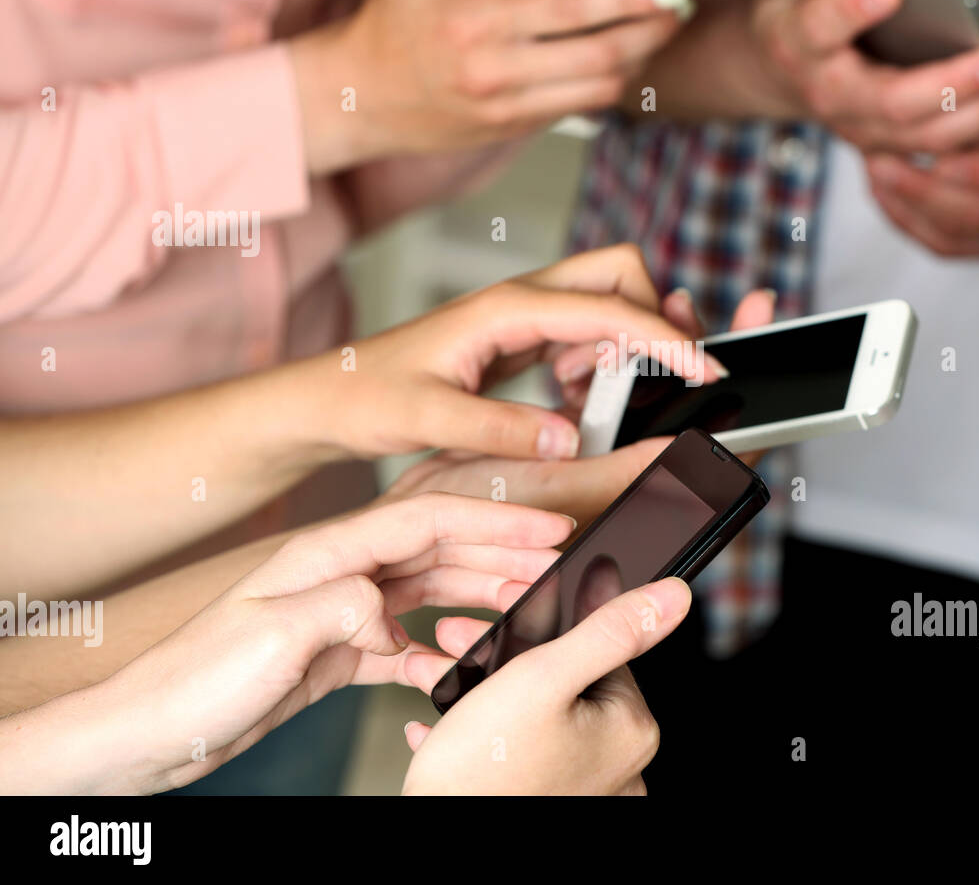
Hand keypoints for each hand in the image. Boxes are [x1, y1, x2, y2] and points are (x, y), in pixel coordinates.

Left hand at [0, 494, 573, 793]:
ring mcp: (339, 613)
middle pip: (439, 550)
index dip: (494, 518)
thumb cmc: (194, 679)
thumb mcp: (273, 632)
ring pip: (429, 593)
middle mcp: (339, 575)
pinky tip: (456, 662)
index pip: (427, 521)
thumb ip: (346, 605)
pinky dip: (436, 650)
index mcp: (327, 554)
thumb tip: (394, 613)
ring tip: (524, 604)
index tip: (545, 526)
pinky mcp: (334, 654)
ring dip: (479, 594)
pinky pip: (403, 644)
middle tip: (555, 562)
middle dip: (502, 551)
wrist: (149, 732)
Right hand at [291, 0, 691, 173]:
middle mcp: (498, 75)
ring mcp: (508, 111)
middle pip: (601, 58)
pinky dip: (606, 85)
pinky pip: (576, 110)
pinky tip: (619, 59)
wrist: (355, 103)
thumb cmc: (387, 30)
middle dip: (651, 33)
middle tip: (678, 9)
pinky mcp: (512, 132)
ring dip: (637, 62)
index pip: (572, 11)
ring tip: (656, 33)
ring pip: (597, 92)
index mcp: (478, 27)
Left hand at [378, 284, 777, 529]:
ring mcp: (521, 316)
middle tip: (659, 376)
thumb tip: (568, 441)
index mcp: (506, 308)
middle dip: (653, 314)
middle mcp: (519, 299)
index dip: (665, 339)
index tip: (706, 371)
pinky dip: (595, 365)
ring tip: (588, 400)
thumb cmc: (367, 397)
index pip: (609, 308)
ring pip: (604, 302)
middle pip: (617, 272)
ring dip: (621, 345)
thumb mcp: (428, 419)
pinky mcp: (518, 338)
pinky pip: (580, 336)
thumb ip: (501, 428)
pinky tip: (566, 404)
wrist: (327, 398)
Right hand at [400, 577, 690, 793]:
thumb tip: (671, 595)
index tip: (524, 593)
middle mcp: (615, 769)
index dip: (555, 618)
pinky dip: (481, 731)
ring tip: (445, 671)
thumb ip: (610, 629)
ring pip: (534, 714)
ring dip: (486, 686)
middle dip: (510, 652)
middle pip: (566, 680)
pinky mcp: (540, 800)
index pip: (604, 650)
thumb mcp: (546, 676)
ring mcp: (577, 792)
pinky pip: (516, 753)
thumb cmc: (483, 772)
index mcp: (628, 732)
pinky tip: (451, 723)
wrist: (432, 831)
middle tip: (463, 635)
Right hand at [751, 0, 978, 154]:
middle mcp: (835, 101)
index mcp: (801, 49)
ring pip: (933, 136)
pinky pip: (955, 147)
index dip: (850, 12)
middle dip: (952, 85)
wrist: (790, 74)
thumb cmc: (805, 18)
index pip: (820, 31)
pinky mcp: (901, 146)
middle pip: (894, 103)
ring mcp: (869, 131)